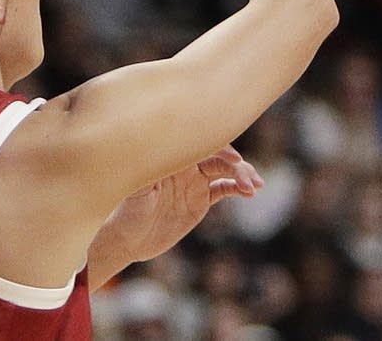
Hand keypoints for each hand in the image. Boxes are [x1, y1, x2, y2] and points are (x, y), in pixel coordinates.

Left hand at [99, 146, 262, 265]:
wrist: (127, 239)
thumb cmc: (127, 211)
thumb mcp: (138, 190)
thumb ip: (152, 169)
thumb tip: (163, 149)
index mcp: (173, 156)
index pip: (202, 143)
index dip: (221, 148)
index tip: (233, 160)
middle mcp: (187, 164)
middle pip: (219, 155)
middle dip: (238, 165)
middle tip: (250, 181)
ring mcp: (195, 181)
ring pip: (226, 170)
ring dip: (243, 175)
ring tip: (254, 188)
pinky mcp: (201, 199)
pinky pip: (225, 188)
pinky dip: (238, 188)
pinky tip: (249, 192)